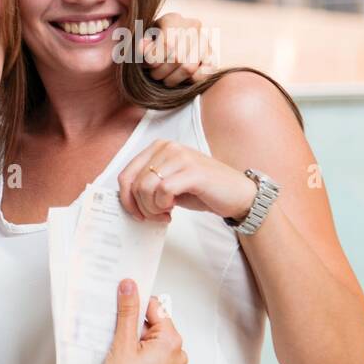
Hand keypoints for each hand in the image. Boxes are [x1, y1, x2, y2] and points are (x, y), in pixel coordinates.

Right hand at [95, 280, 187, 363]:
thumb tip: (130, 287)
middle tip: (118, 334)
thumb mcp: (122, 342)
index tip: (122, 303)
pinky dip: (142, 355)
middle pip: (156, 325)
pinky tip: (126, 363)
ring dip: (138, 341)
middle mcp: (178, 354)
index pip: (156, 308)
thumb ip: (127, 311)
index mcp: (172, 342)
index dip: (136, 305)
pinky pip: (155, 357)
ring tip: (121, 351)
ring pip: (155, 341)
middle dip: (136, 325)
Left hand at [117, 139, 256, 223]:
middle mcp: (168, 147)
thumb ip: (149, 184)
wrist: (237, 194)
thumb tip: (127, 198)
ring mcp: (181, 157)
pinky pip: (164, 191)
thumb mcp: (169, 183)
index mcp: (159, 147)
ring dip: (152, 208)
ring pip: (146, 187)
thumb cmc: (202, 190)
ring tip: (165, 213)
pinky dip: (163, 206)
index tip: (137, 213)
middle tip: (156, 216)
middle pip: (134, 183)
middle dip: (141, 207)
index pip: (126, 174)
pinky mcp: (192, 171)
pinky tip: (173, 210)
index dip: (126, 199)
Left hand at [140, 11, 217, 86]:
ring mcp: (205, 41)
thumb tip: (143, 48)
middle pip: (176, 58)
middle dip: (162, 72)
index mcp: (173, 19)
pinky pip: (203, 73)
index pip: (166, 43)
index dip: (154, 59)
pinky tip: (180, 79)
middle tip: (154, 76)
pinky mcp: (212, 55)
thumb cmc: (155, 39)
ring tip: (165, 80)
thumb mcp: (144, 39)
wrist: (175, 37)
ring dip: (173, 79)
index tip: (147, 65)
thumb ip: (142, 44)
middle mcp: (192, 27)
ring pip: (188, 68)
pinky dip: (189, 81)